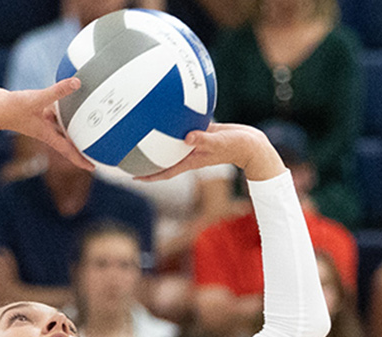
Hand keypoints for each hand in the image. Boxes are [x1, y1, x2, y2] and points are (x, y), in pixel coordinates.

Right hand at [0, 79, 92, 172]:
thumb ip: (58, 92)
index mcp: (47, 135)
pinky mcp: (35, 111)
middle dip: (80, 143)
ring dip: (72, 123)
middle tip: (96, 144)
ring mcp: (40, 121)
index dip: (81, 160)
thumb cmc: (9, 110)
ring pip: (61, 124)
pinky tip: (67, 98)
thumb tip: (77, 83)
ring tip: (87, 119)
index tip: (93, 167)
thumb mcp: (37, 100)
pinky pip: (52, 112)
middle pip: (67, 140)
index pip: (68, 151)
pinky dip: (61, 108)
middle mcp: (45, 130)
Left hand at [139, 123, 281, 182]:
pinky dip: (175, 125)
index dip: (149, 176)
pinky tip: (168, 114)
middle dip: (149, 158)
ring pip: (172, 143)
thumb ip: (202, 139)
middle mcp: (190, 153)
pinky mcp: (202, 132)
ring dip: (160, 140)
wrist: (251, 144)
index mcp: (190, 160)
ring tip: (143, 132)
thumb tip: (186, 137)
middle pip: (164, 158)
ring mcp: (195, 143)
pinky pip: (184, 129)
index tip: (133, 177)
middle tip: (131, 154)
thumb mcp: (218, 142)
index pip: (165, 172)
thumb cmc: (236, 146)